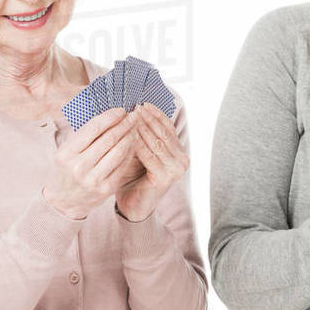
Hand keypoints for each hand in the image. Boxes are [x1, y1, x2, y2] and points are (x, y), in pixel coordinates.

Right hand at [43, 107, 141, 218]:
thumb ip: (83, 135)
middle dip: (124, 124)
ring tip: (135, 128)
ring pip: (119, 152)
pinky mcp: (106, 189)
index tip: (121, 110)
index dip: (110, 117)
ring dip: (130, 137)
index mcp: (67, 153)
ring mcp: (94, 179)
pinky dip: (130, 152)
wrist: (63, 200)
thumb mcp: (66, 151)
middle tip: (133, 116)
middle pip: (109, 139)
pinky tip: (133, 144)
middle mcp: (79, 166)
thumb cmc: (66, 169)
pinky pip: (123, 165)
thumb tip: (106, 114)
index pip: (93, 128)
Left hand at [115, 103, 190, 222]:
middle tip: (136, 108)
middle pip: (164, 134)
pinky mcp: (165, 177)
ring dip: (143, 128)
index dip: (157, 115)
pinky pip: (149, 156)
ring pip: (157, 143)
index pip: (169, 128)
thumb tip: (135, 110)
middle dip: (149, 119)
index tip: (144, 104)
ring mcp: (175, 170)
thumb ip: (143, 135)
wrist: (133, 205)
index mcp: (179, 153)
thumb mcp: (141, 151)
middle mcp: (181, 161)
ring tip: (131, 117)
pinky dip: (138, 144)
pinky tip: (128, 135)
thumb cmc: (134, 177)